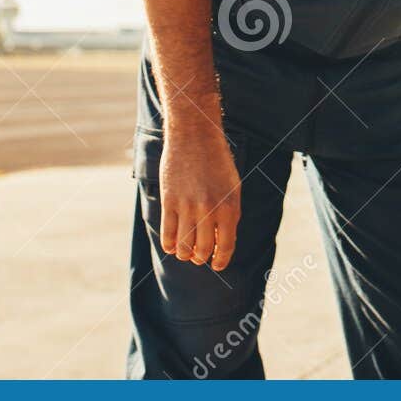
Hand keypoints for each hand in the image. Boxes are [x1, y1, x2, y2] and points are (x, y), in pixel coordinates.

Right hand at [158, 117, 241, 269]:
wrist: (195, 136)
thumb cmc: (217, 162)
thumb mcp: (233, 187)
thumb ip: (230, 214)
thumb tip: (224, 242)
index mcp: (229, 207)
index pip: (226, 246)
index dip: (221, 260)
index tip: (217, 265)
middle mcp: (208, 210)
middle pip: (203, 250)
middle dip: (202, 258)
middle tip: (200, 257)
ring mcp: (187, 206)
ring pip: (183, 247)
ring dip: (185, 254)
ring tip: (187, 252)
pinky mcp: (169, 201)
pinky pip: (167, 234)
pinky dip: (170, 245)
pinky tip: (173, 244)